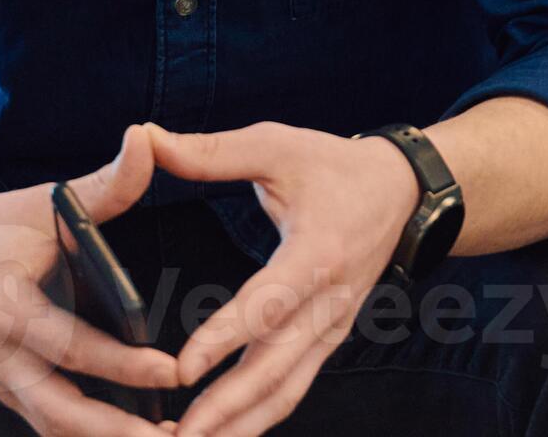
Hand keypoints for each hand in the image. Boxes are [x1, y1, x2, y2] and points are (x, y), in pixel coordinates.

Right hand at [0, 125, 185, 435]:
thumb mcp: (46, 200)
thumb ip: (105, 183)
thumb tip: (146, 138)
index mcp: (5, 307)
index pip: (73, 345)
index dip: (123, 364)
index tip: (172, 372)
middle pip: (62, 411)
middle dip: (117, 430)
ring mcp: (0, 381)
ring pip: (56, 428)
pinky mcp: (9, 392)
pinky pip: (51, 425)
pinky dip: (91, 436)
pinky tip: (139, 435)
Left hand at [148, 121, 426, 436]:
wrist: (402, 193)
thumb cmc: (334, 167)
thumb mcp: (277, 146)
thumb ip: (211, 151)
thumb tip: (144, 139)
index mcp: (317, 253)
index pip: (268, 304)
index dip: (225, 338)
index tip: (183, 369)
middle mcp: (329, 303)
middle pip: (276, 370)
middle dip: (225, 410)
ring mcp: (331, 330)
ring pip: (284, 393)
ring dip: (238, 427)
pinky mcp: (326, 342)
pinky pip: (289, 390)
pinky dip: (254, 418)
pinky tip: (216, 435)